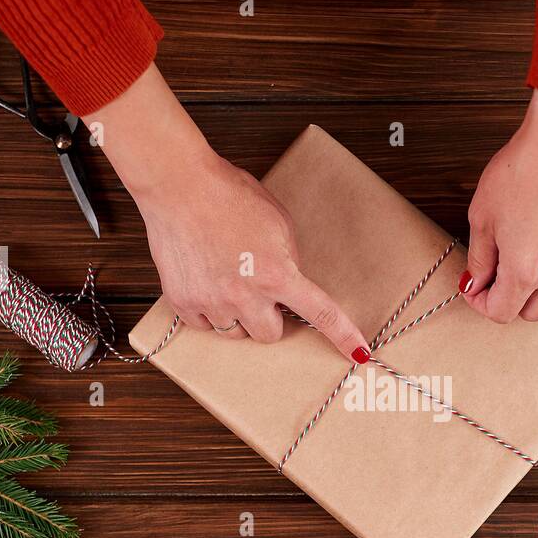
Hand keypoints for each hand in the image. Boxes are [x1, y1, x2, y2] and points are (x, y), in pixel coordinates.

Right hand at [87, 65, 370, 362]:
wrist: (179, 184)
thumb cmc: (229, 195)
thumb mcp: (278, 223)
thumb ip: (289, 259)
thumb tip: (291, 287)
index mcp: (276, 273)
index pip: (320, 313)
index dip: (342, 336)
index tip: (358, 353)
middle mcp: (245, 295)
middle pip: (270, 335)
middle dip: (270, 317)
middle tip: (259, 291)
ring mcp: (212, 302)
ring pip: (236, 334)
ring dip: (238, 315)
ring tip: (227, 279)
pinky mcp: (183, 302)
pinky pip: (205, 326)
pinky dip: (209, 311)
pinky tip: (206, 281)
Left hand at [462, 90, 537, 322]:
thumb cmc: (523, 172)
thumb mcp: (483, 217)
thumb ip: (479, 258)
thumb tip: (475, 281)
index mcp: (524, 272)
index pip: (501, 313)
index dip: (480, 303)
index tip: (472, 286)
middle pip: (530, 311)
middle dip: (507, 301)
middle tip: (491, 274)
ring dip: (528, 282)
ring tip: (512, 247)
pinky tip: (535, 231)